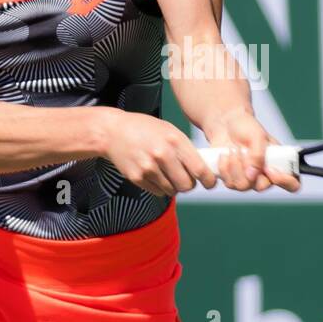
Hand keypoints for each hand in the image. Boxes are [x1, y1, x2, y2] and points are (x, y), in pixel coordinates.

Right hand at [101, 109, 216, 197]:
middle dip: (189, 184)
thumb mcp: (169, 130)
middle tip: (186, 178)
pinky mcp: (137, 177)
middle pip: (187, 185)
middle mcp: (162, 155)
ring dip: (174, 186)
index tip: (209, 183)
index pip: (199, 169)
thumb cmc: (145, 129)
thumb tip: (204, 168)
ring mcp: (148, 168)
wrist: (113, 132)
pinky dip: (160, 187)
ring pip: (173, 191)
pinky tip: (154, 173)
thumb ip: (185, 148)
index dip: (208, 180)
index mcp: (175, 140)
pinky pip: (158, 192)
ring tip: (167, 173)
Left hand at [201, 108, 301, 193]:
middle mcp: (266, 174)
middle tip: (243, 151)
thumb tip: (252, 175)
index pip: (293, 183)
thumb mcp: (256, 135)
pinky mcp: (233, 180)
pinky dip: (224, 167)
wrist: (226, 124)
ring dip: (235, 166)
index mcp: (279, 163)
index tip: (270, 168)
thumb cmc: (246, 127)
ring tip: (233, 150)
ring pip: (243, 186)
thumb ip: (258, 155)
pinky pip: (229, 183)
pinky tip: (224, 154)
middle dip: (248, 167)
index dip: (284, 181)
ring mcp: (249, 179)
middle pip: (262, 187)